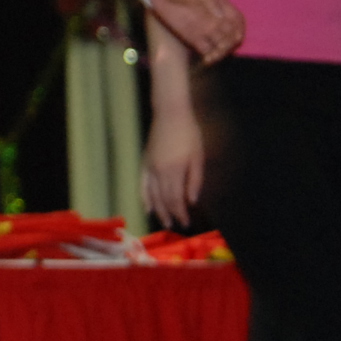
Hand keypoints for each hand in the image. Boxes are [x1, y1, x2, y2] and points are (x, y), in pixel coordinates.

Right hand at [143, 109, 204, 229]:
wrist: (170, 114)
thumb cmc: (189, 133)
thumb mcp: (198, 156)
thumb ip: (195, 180)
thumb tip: (192, 200)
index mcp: (174, 171)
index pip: (176, 199)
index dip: (181, 212)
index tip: (186, 222)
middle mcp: (159, 172)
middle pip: (163, 199)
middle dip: (170, 214)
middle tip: (175, 226)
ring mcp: (150, 168)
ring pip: (152, 195)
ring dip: (158, 210)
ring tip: (163, 221)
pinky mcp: (145, 163)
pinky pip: (142, 185)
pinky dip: (144, 197)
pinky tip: (148, 207)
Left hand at [146, 0, 240, 64]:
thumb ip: (209, 2)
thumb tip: (221, 18)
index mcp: (220, 5)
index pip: (237, 21)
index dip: (239, 30)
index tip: (235, 38)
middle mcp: (214, 18)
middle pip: (230, 36)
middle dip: (229, 45)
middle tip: (220, 50)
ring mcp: (202, 27)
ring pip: (218, 45)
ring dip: (219, 53)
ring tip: (212, 59)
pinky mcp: (190, 35)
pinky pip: (204, 48)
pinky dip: (208, 55)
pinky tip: (205, 60)